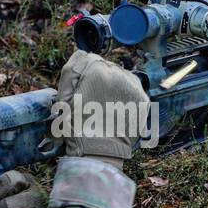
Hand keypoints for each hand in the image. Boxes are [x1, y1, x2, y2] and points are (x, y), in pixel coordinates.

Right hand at [54, 50, 150, 165]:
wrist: (100, 151)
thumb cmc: (77, 126)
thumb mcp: (64, 96)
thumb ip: (71, 70)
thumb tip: (83, 56)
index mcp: (97, 70)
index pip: (87, 58)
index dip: (80, 74)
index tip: (79, 90)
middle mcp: (119, 73)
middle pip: (104, 67)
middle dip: (97, 79)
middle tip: (92, 101)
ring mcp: (133, 86)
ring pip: (119, 76)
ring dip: (112, 86)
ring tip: (105, 106)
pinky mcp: (143, 99)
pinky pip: (132, 90)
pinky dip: (124, 97)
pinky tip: (116, 110)